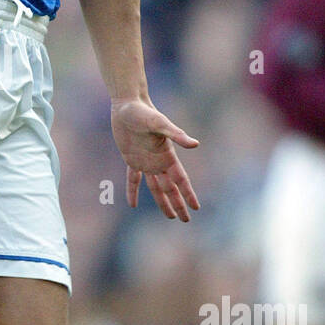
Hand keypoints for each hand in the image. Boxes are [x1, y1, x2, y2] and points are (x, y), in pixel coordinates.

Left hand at [111, 97, 199, 221]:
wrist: (129, 104)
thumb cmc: (145, 112)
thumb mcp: (160, 124)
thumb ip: (177, 135)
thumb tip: (195, 145)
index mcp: (168, 156)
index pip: (181, 180)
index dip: (188, 194)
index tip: (196, 208)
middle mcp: (159, 161)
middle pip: (170, 188)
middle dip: (178, 204)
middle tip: (185, 220)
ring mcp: (145, 161)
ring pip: (155, 187)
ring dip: (162, 201)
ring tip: (169, 216)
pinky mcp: (131, 159)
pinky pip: (133, 179)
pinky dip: (132, 190)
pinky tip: (132, 204)